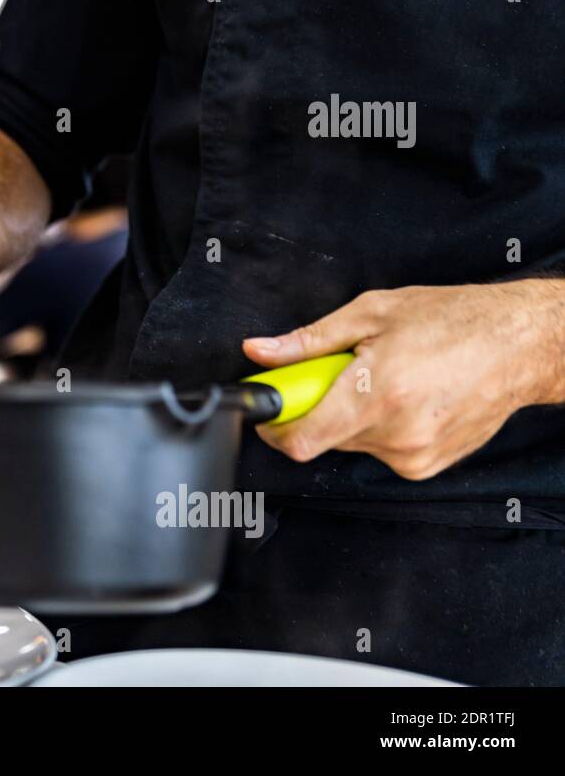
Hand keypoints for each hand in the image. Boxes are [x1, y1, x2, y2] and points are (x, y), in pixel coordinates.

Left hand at [242, 281, 564, 479]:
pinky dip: (376, 426)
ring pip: (350, 442)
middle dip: (317, 406)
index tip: (269, 406)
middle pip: (322, 437)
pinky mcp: (427, 466)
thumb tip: (261, 352)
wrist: (519, 345)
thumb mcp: (371, 314)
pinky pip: (378, 449)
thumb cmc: (453, 321)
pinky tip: (403, 397)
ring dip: (349, 415)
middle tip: (337, 372)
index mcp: (376, 396)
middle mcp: (396, 435)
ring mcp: (414, 456)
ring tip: (381, 379)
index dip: (274, 425)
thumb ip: (308, 341)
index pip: (300, 440)